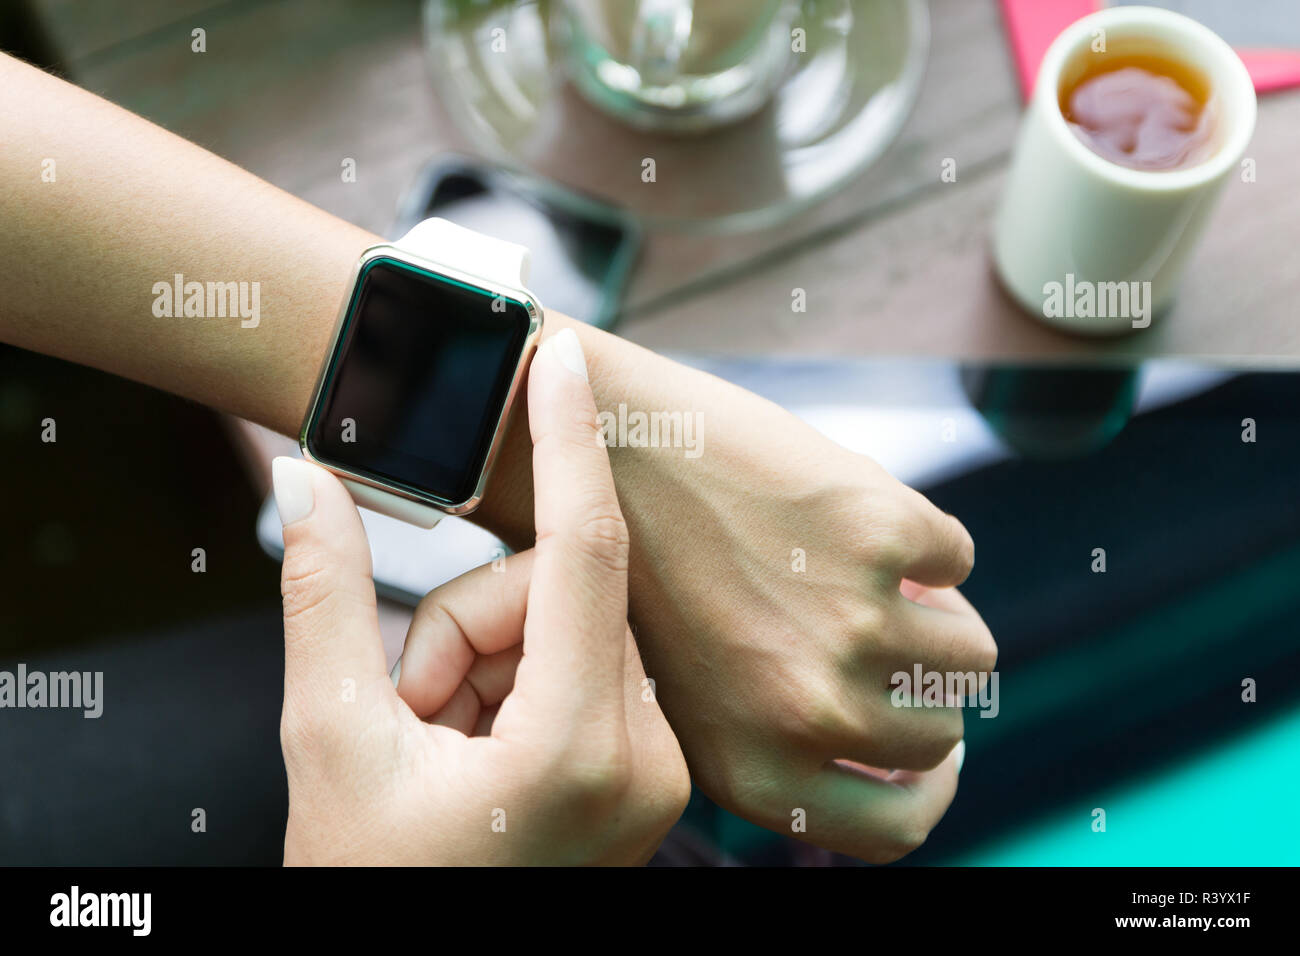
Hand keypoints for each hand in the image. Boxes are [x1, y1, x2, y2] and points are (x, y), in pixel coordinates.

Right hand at [274, 329, 688, 864]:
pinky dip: (517, 685)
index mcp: (579, 749)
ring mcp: (657, 767)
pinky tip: (474, 752)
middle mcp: (646, 755)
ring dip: (486, 660)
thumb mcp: (332, 744)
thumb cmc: (376, 889)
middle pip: (558, 594)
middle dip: (468, 623)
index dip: (566, 439)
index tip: (558, 352)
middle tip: (411, 705)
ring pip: (569, 627)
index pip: (584, 549)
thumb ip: (323, 600)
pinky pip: (584, 667)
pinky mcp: (649, 770)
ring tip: (437, 746)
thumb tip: (303, 485)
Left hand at [572, 352, 996, 861]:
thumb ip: (784, 738)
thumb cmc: (643, 570)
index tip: (923, 742)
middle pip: (940, 735)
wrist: (602, 448)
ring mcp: (849, 625)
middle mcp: (806, 715)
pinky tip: (849, 517)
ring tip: (872, 575)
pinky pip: (953, 557)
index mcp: (754, 770)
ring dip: (935, 612)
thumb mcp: (693, 696)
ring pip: (968, 650)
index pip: (899, 828)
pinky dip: (919, 538)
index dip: (922, 786)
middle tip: (887, 631)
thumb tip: (916, 751)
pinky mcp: (875, 534)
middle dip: (924, 686)